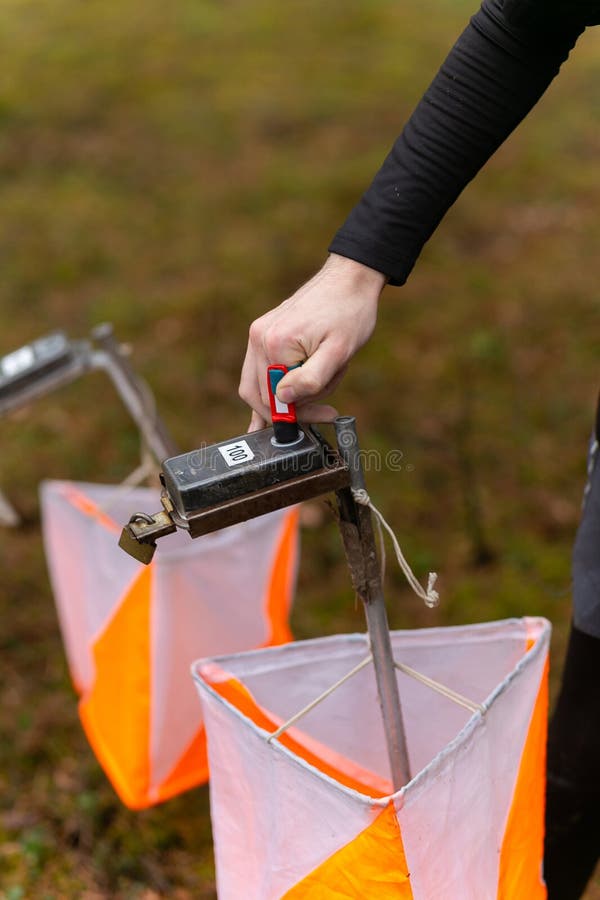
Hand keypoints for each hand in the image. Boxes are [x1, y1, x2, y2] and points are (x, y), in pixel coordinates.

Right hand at [239, 253, 386, 429]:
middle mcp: (259, 338)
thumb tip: (283, 400)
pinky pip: (259, 371)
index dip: (300, 414)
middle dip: (296, 405)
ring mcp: (258, 335)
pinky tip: (263, 414)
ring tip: (322, 381)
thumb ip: (310, 379)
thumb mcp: (339, 352)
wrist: (350, 279)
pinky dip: (267, 390)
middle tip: (325, 405)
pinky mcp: (264, 333)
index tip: (327, 413)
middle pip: (262, 396)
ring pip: (259, 386)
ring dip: (289, 395)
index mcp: (274, 343)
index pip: (274, 400)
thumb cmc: (350, 313)